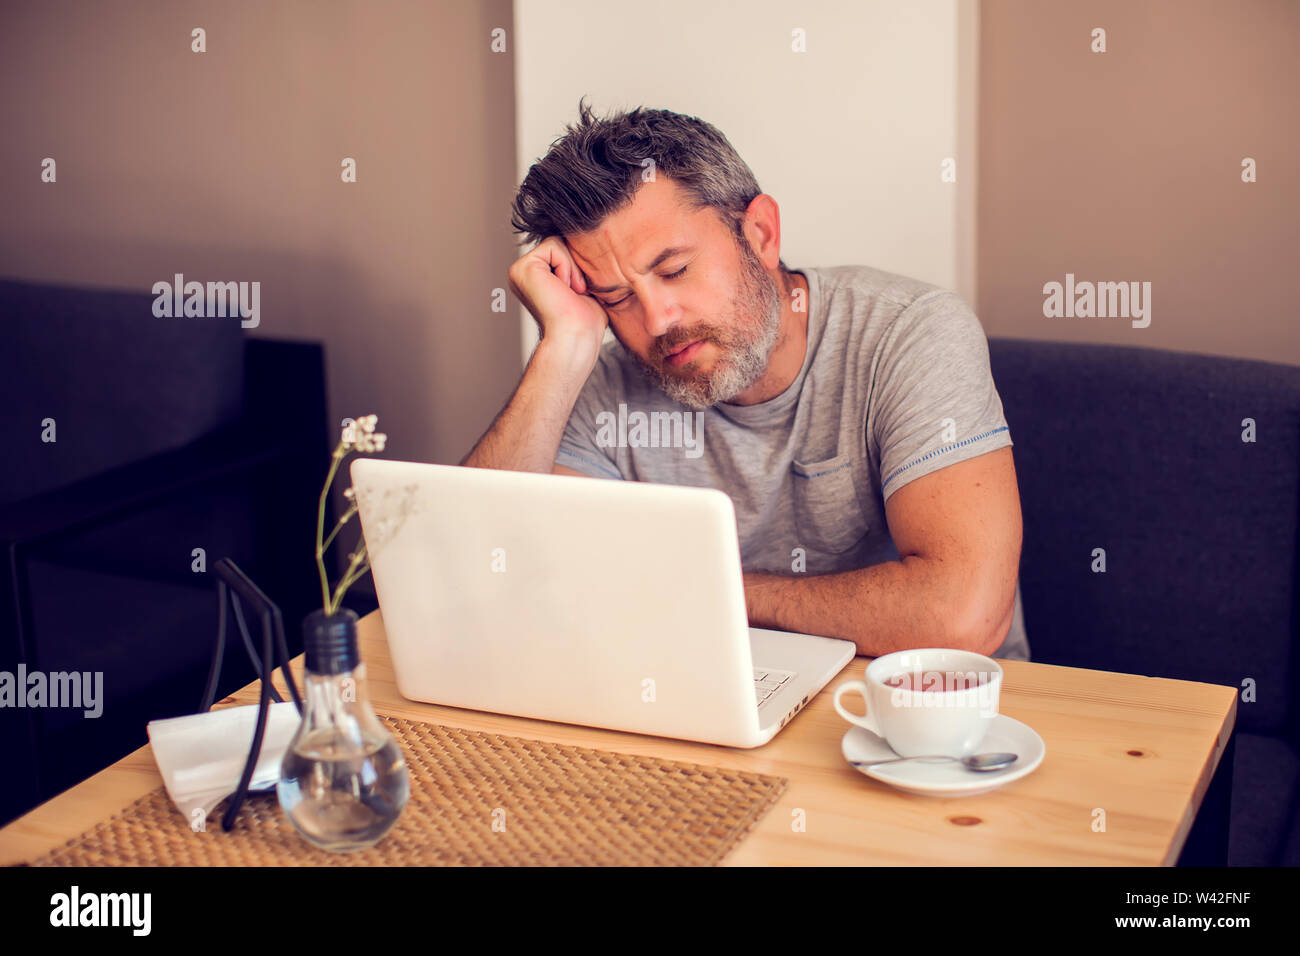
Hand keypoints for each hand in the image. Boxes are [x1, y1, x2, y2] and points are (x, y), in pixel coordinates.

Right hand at [508, 236, 608, 371]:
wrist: (577, 336)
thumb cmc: (585, 321)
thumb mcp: (583, 286)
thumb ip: (576, 265)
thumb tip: (585, 244)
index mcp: (536, 279)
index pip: (563, 250)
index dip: (578, 267)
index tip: (580, 293)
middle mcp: (524, 274)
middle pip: (560, 243)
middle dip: (575, 265)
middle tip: (576, 292)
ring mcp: (520, 270)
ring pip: (557, 242)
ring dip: (572, 267)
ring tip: (571, 291)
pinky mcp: (523, 267)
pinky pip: (553, 245)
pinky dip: (566, 265)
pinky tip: (564, 288)